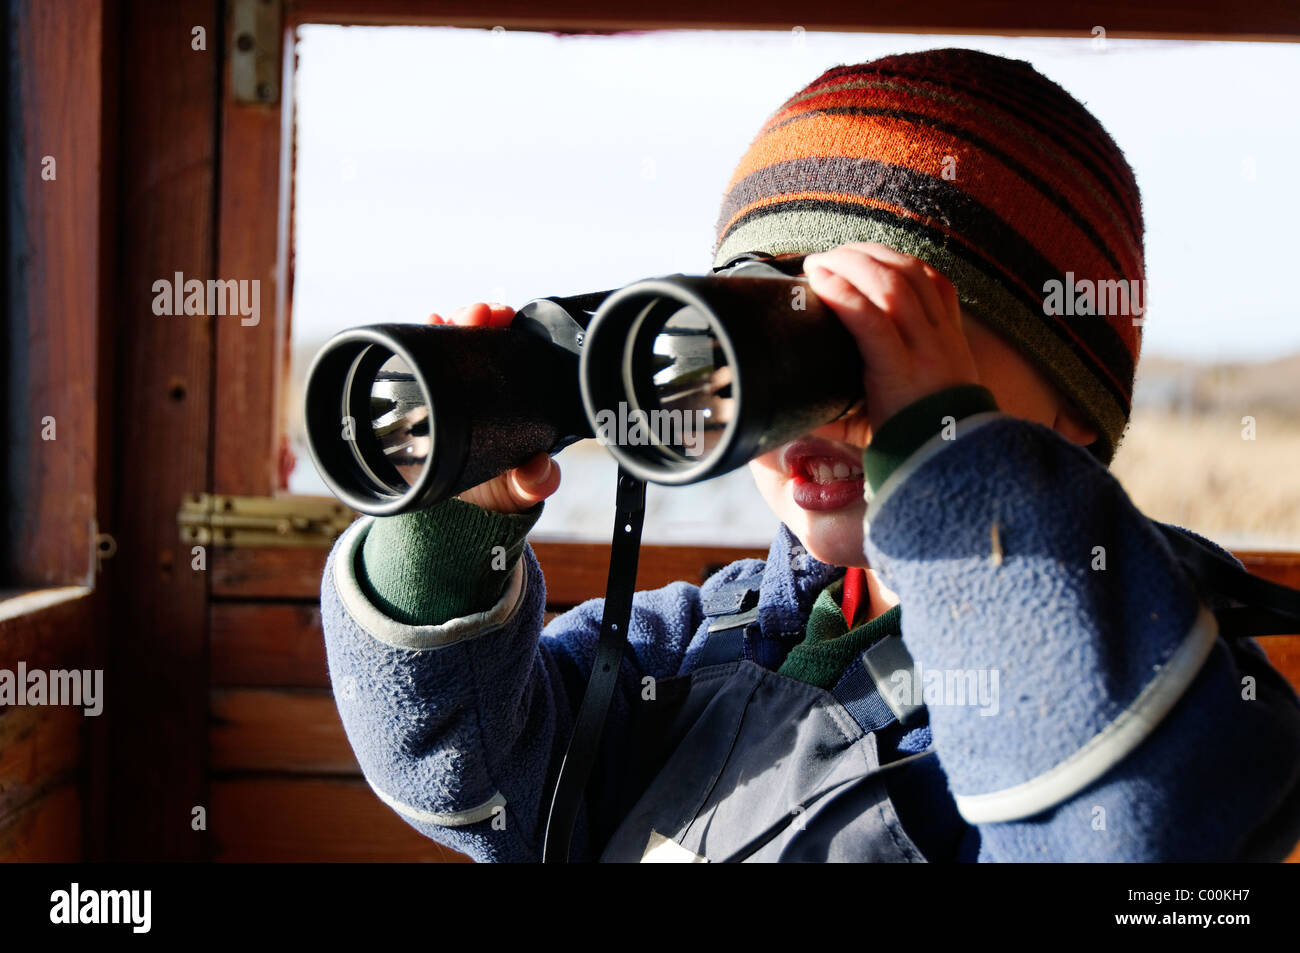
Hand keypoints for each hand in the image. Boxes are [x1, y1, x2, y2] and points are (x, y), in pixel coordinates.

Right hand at [427, 303, 561, 513]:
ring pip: (451, 346)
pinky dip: (422, 339)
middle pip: (480, 341)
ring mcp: (452, 391)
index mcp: (512, 401)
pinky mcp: (423, 399)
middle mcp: (483, 389)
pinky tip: (427, 322)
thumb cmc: (495, 495)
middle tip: (479, 313)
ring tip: (448, 316)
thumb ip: (534, 484)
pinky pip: (421, 363)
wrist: (454, 516)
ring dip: (450, 323)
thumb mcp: (519, 491)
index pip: (512, 354)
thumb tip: (541, 471)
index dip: (508, 331)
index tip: (506, 317)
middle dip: (477, 318)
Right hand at [803, 243, 980, 431]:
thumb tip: (784, 412)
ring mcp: (945, 333)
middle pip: (892, 286)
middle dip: (851, 262)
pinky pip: (937, 280)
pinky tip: (884, 258)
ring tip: (845, 252)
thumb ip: (826, 419)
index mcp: (899, 377)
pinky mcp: (955, 326)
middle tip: (818, 261)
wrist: (956, 445)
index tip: (812, 277)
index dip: (840, 291)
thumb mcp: (861, 433)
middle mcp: (927, 348)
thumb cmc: (905, 439)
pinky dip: (908, 263)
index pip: (871, 320)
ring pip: (914, 274)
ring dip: (876, 254)